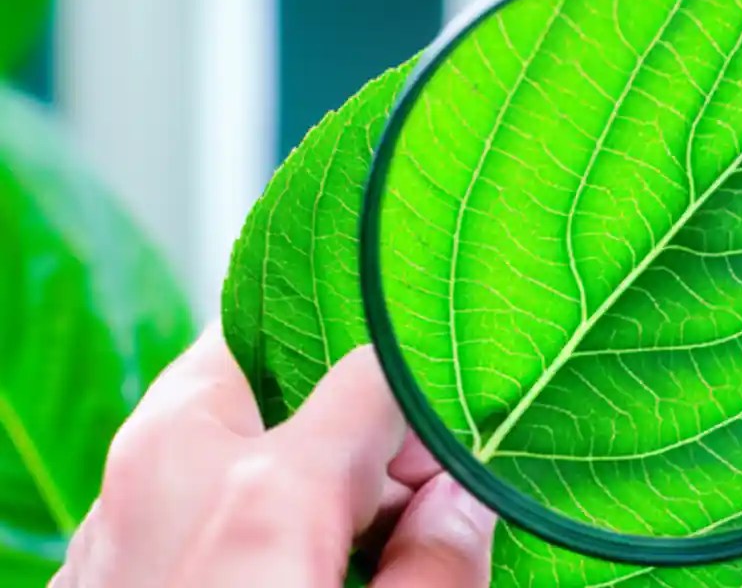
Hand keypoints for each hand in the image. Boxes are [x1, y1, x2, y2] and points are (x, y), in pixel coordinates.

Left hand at [50, 325, 496, 587]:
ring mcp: (108, 525)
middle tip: (397, 477)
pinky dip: (219, 498)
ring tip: (336, 526)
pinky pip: (163, 490)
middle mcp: (164, 482)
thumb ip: (440, 567)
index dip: (430, 406)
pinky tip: (264, 559)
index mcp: (265, 497)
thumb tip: (463, 501)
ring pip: (203, 426)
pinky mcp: (87, 569)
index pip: (375, 376)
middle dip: (335, 401)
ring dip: (274, 449)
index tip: (455, 446)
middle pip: (262, 364)